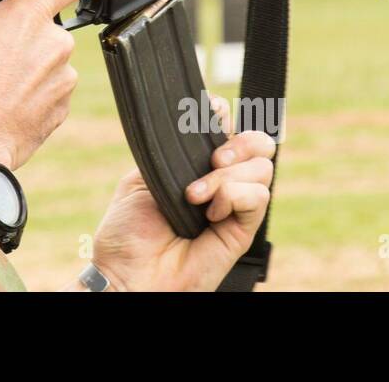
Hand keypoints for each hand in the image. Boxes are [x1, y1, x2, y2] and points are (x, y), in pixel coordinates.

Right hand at [0, 0, 128, 172]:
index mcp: (27, 12)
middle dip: (19, 43)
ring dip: (23, 72)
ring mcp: (63, 77)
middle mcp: (54, 41)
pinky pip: (48, 92)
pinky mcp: (63, 108)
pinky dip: (28, 98)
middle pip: (42, 31)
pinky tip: (2, 106)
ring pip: (44, 64)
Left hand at [79, 98, 275, 290]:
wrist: (127, 274)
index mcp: (196, 166)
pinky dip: (233, 197)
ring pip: (262, 168)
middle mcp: (222, 184)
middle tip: (213, 158)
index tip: (207, 115)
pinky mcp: (242, 232)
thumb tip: (202, 122)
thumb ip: (171, 149)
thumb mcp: (141, 177)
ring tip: (195, 196)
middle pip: (260, 144)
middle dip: (240, 142)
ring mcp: (234, 207)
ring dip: (226, 176)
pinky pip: (259, 198)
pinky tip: (209, 212)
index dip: (223, 117)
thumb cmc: (128, 232)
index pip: (229, 129)